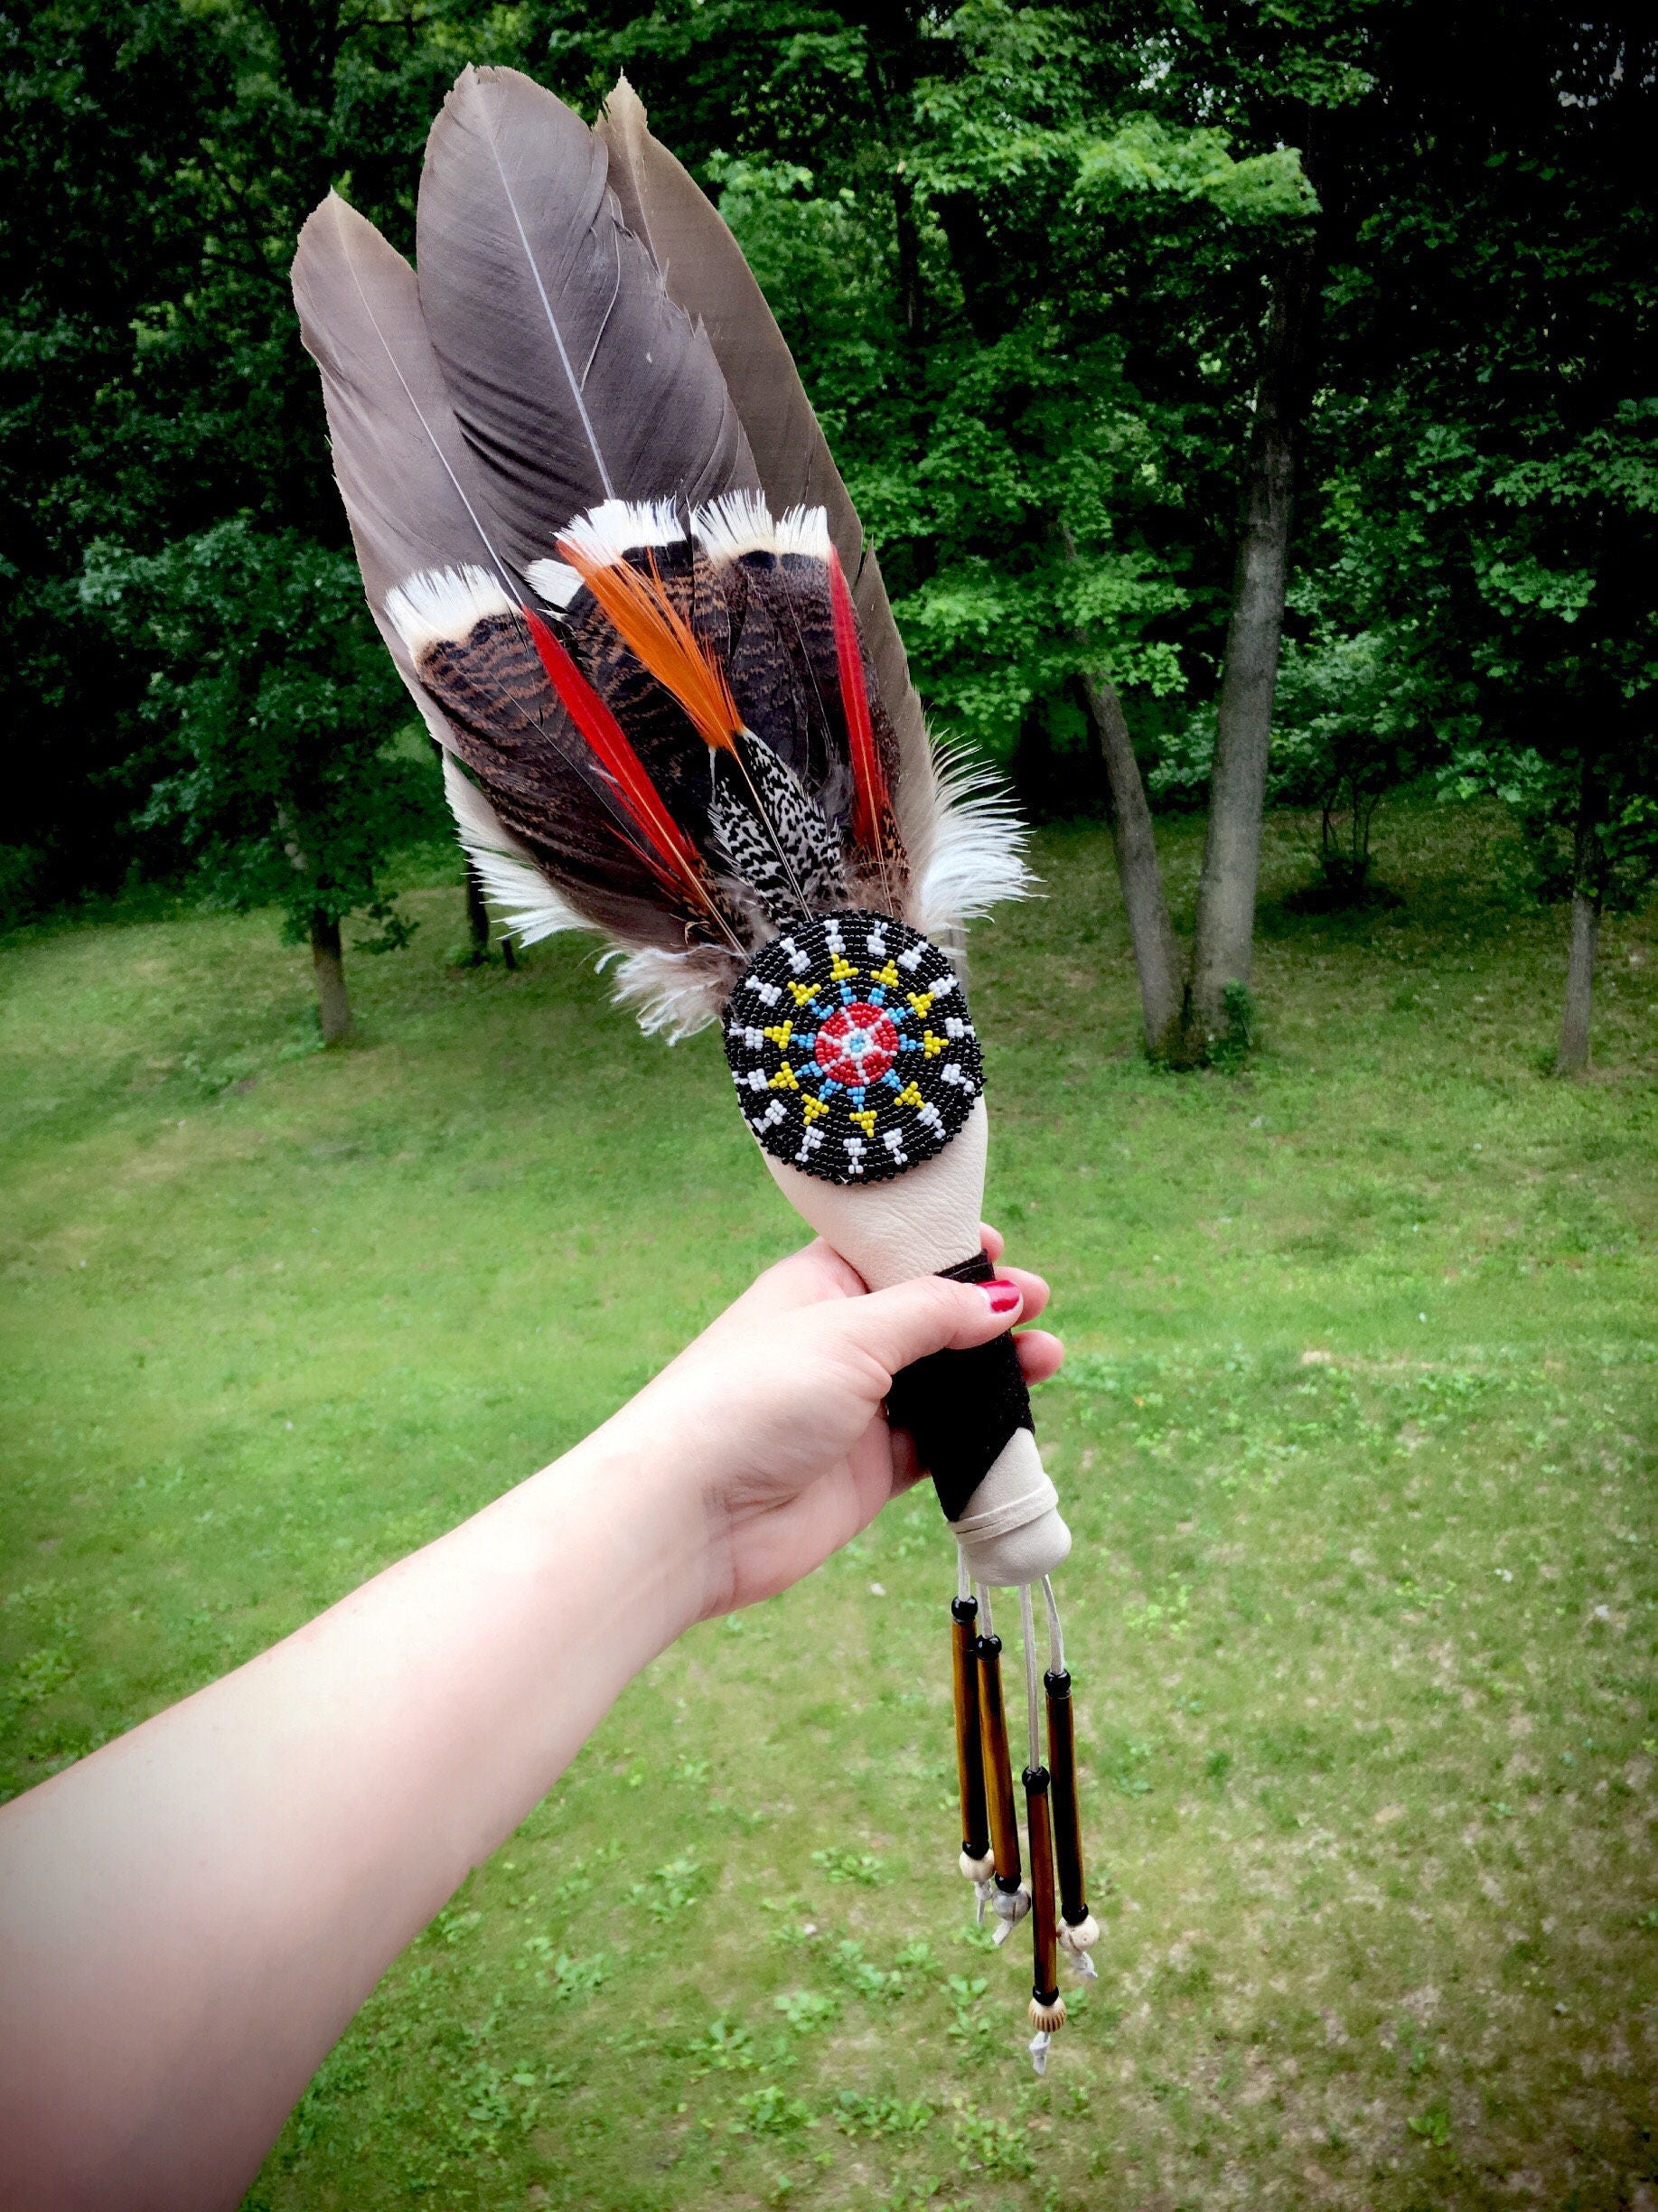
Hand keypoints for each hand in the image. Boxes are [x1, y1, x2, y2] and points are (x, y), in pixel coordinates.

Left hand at [606, 1225, 1062, 1617]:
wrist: (691, 1513)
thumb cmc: (750, 1398)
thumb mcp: (849, 1331)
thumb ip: (931, 1313)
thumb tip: (1002, 1296)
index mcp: (819, 1286)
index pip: (894, 1254)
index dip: (948, 1250)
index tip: (1001, 1248)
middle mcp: (838, 1342)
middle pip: (929, 1319)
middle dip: (985, 1311)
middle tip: (1039, 1306)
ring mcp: (856, 1409)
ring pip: (942, 1383)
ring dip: (993, 1371)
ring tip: (1047, 1358)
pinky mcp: (870, 1471)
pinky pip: (940, 1446)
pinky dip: (980, 1435)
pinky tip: (1018, 1421)